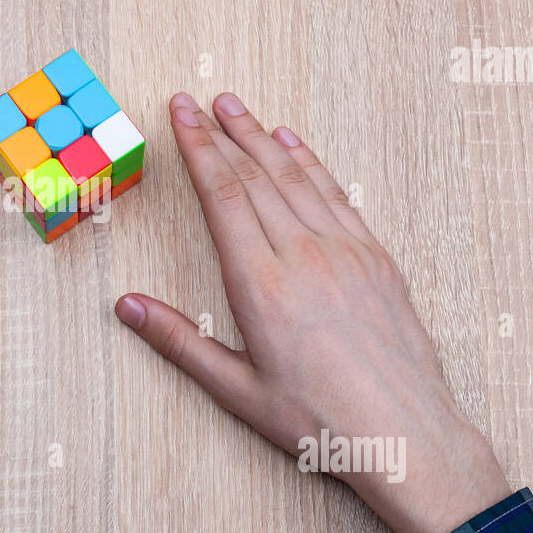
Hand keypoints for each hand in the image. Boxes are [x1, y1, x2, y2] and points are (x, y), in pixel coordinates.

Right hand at [115, 92, 509, 532]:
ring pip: (296, 177)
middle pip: (255, 175)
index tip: (181, 115)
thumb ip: (179, 341)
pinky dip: (311, 163)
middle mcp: (304, 254)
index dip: (198, 148)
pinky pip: (336, 195)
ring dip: (262, 137)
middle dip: (222, 133)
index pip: (223, 195)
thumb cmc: (320, 419)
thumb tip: (126, 306)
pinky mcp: (375, 258)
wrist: (406, 433)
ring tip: (238, 108)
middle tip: (198, 100)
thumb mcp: (237, 388)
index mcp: (262, 284)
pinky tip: (294, 144)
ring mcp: (345, 251)